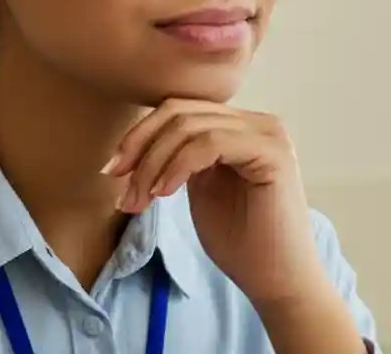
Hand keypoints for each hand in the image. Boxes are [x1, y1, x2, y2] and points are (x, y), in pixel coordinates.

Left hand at [100, 99, 328, 306]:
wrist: (277, 281)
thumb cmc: (241, 243)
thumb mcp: (201, 189)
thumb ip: (182, 159)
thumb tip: (137, 145)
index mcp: (240, 127)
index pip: (181, 110)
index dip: (140, 135)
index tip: (113, 170)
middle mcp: (257, 122)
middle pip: (181, 111)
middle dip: (140, 147)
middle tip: (118, 184)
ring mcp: (267, 134)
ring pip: (191, 126)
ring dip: (153, 163)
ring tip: (139, 200)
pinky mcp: (272, 152)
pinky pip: (211, 143)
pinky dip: (178, 165)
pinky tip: (164, 192)